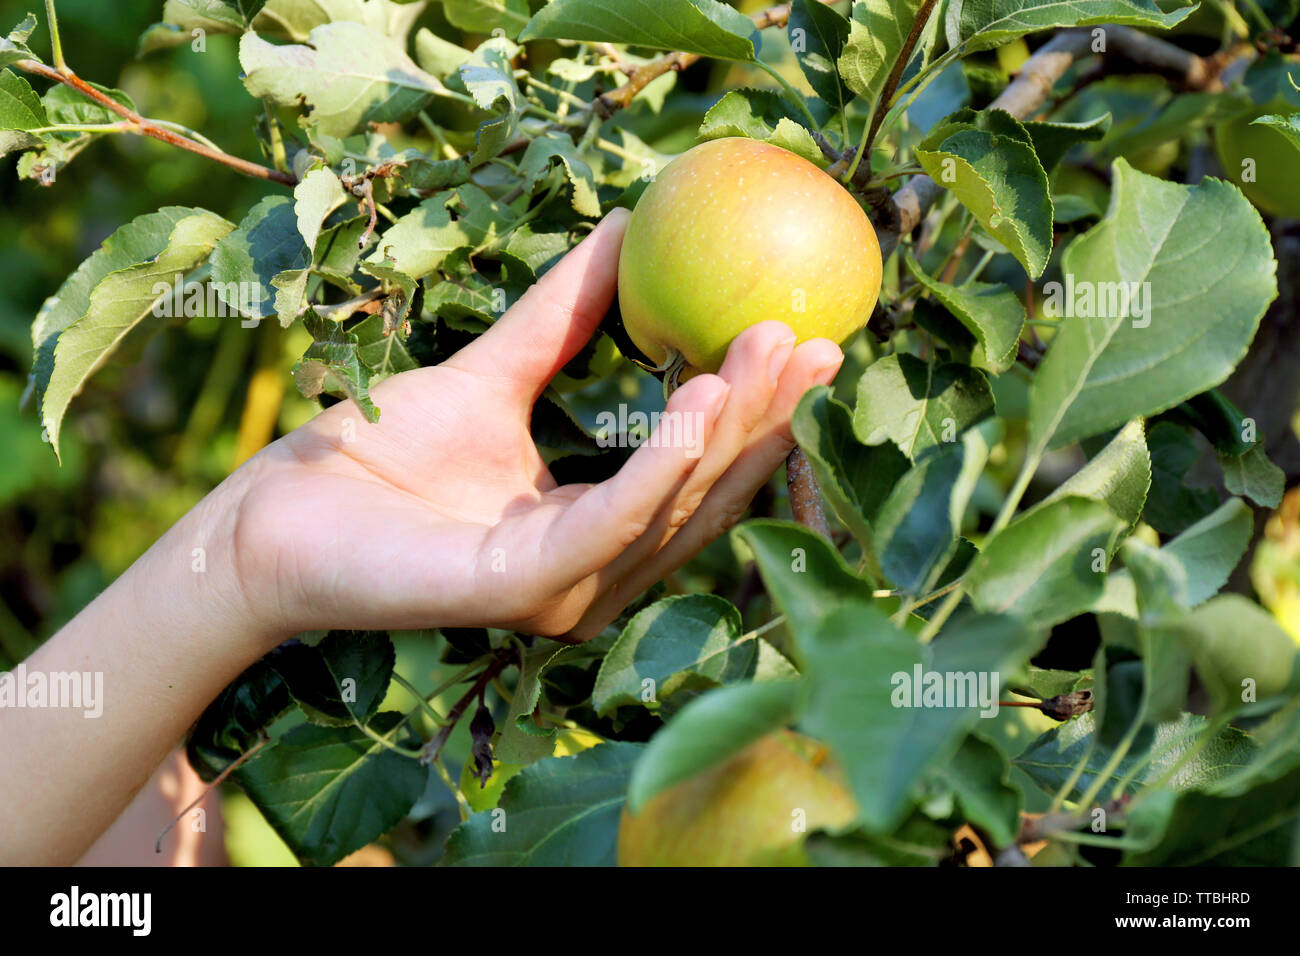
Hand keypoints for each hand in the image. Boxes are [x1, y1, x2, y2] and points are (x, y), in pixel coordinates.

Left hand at [229, 208, 842, 642]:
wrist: (276, 514)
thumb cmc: (376, 456)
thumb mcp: (492, 374)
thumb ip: (561, 319)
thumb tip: (624, 230)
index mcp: (594, 529)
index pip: (695, 474)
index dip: (754, 412)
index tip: (803, 337)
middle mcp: (594, 572)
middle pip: (702, 495)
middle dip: (763, 419)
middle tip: (810, 338)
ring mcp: (564, 591)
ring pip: (672, 509)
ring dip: (728, 429)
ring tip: (766, 348)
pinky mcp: (524, 591)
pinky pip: (613, 522)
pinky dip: (663, 462)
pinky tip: (700, 397)